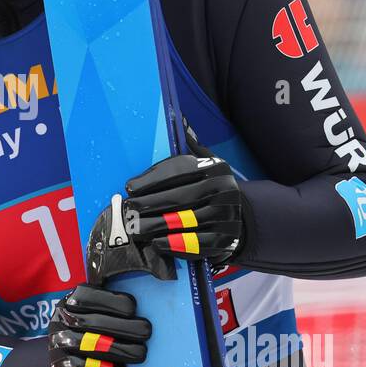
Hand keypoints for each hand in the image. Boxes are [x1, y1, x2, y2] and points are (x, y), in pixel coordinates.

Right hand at [48, 284, 150, 366]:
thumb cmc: (101, 336)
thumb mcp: (106, 316)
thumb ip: (119, 308)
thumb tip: (148, 305)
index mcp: (70, 302)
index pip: (85, 296)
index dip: (111, 301)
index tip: (133, 309)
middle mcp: (59, 321)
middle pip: (88, 322)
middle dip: (122, 327)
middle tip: (146, 332)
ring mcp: (56, 346)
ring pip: (83, 345)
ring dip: (116, 349)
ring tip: (139, 353)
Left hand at [123, 135, 243, 265]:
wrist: (236, 215)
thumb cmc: (208, 187)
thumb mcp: (204, 164)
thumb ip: (188, 151)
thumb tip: (179, 122)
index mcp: (216, 167)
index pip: (180, 171)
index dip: (151, 179)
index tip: (129, 187)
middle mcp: (225, 189)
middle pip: (181, 197)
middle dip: (150, 204)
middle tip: (129, 209)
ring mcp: (228, 215)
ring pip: (187, 221)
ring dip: (157, 225)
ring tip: (136, 227)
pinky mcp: (226, 238)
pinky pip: (198, 243)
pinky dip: (176, 244)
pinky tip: (157, 243)